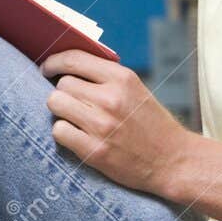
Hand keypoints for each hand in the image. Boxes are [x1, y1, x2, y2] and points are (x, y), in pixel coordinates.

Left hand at [41, 49, 192, 197]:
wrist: (173, 161)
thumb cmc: (152, 124)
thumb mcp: (136, 90)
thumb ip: (105, 76)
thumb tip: (67, 65)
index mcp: (122, 78)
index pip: (73, 59)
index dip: (54, 62)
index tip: (47, 68)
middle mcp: (111, 98)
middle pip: (62, 84)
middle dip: (63, 92)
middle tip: (73, 103)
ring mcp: (102, 125)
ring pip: (55, 104)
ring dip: (61, 112)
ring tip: (76, 119)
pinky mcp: (94, 151)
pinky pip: (58, 131)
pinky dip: (63, 133)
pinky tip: (77, 136)